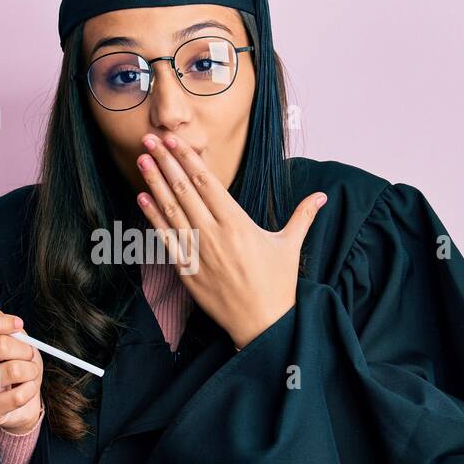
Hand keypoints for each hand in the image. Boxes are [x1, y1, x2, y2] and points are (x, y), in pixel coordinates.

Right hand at [0, 296, 43, 433]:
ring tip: (26, 373)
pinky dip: (31, 389)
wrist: (17, 403)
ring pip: (14, 369)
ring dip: (31, 370)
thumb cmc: (11, 363)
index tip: (18, 325)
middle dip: (25, 348)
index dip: (0, 322)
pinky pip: (19, 395)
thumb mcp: (8, 336)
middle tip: (28, 354)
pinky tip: (23, 390)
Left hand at [134, 133, 326, 349]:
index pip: (208, 182)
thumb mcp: (290, 246)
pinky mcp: (187, 270)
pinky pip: (165, 238)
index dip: (188, 158)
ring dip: (154, 183)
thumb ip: (302, 216)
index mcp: (238, 223)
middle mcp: (215, 234)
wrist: (261, 324)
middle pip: (185, 190)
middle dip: (165, 162)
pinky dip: (152, 217)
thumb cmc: (277, 285)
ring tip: (141, 160)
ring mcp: (198, 252)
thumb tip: (322, 196)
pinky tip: (142, 198)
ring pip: (171, 210)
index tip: (173, 140)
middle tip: (149, 139)